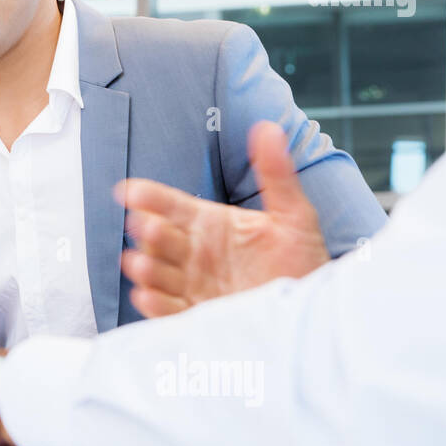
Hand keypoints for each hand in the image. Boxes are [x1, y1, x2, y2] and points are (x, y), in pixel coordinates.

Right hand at [115, 121, 330, 317]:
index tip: (130, 191)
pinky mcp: (196, 317)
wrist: (315, 312)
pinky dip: (154, 304)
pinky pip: (167, 311)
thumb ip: (276, 173)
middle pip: (158, 238)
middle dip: (148, 232)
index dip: (148, 196)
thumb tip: (268, 128)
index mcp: (209, 225)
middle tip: (149, 227)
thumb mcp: (294, 215)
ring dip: (145, 268)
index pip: (169, 205)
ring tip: (142, 264)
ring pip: (156, 273)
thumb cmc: (303, 263)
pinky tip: (148, 295)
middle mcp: (195, 254)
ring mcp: (192, 286)